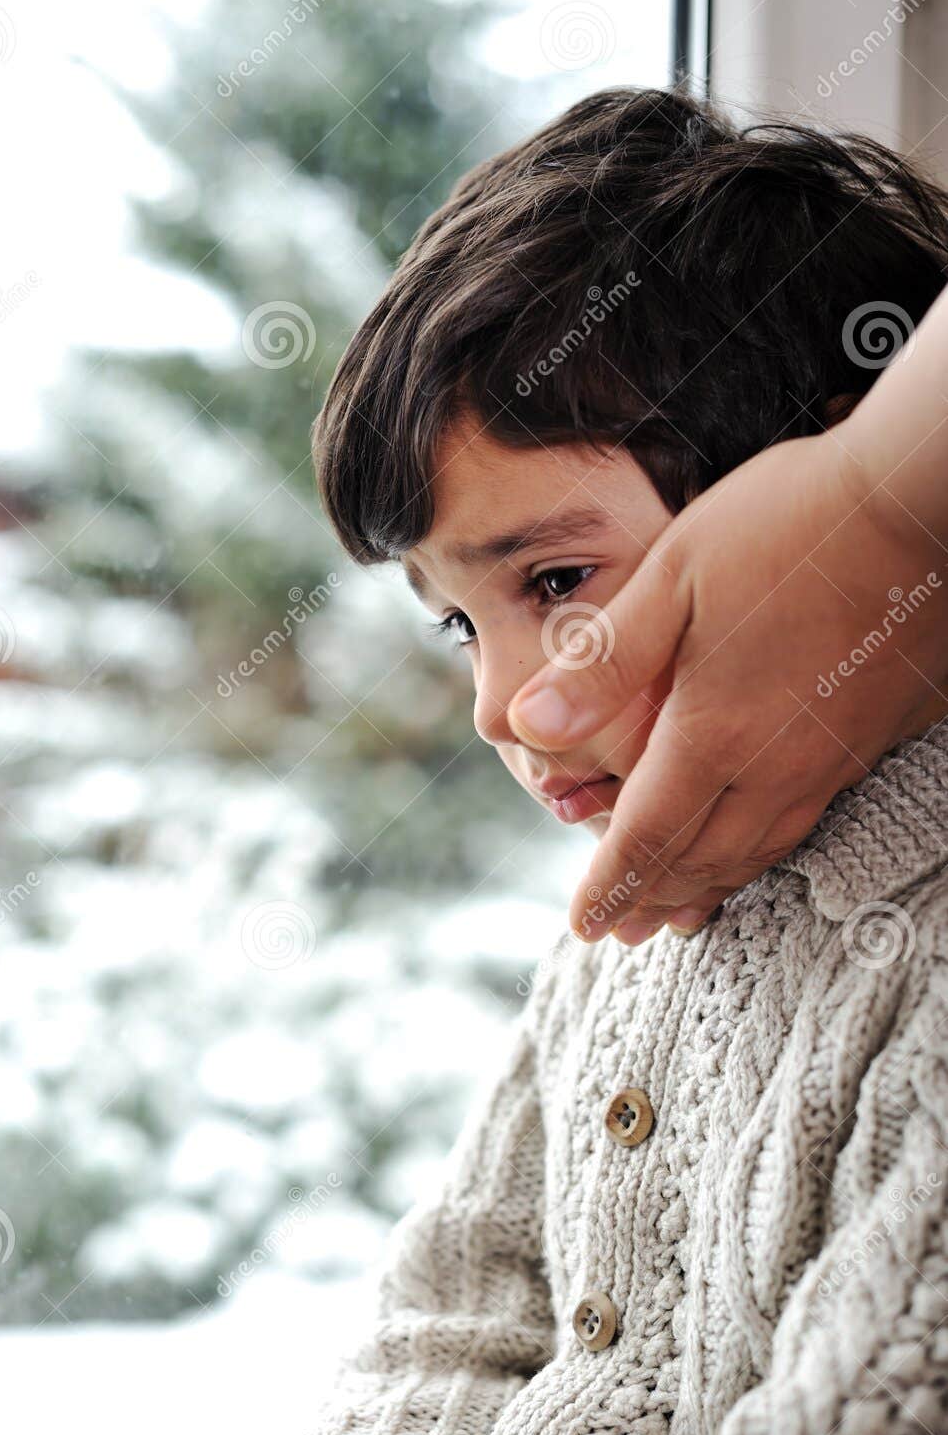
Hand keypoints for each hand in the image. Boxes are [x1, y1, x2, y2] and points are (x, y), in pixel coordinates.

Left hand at [509, 426, 947, 942]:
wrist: (921, 501)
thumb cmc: (789, 524)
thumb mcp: (674, 576)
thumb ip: (602, 662)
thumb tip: (527, 726)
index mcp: (715, 731)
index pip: (649, 837)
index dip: (612, 886)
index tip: (586, 927)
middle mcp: (776, 765)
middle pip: (705, 859)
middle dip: (656, 899)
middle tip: (624, 933)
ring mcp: (832, 757)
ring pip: (761, 849)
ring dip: (712, 885)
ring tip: (681, 911)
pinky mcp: (873, 737)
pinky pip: (807, 821)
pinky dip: (765, 851)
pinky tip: (758, 846)